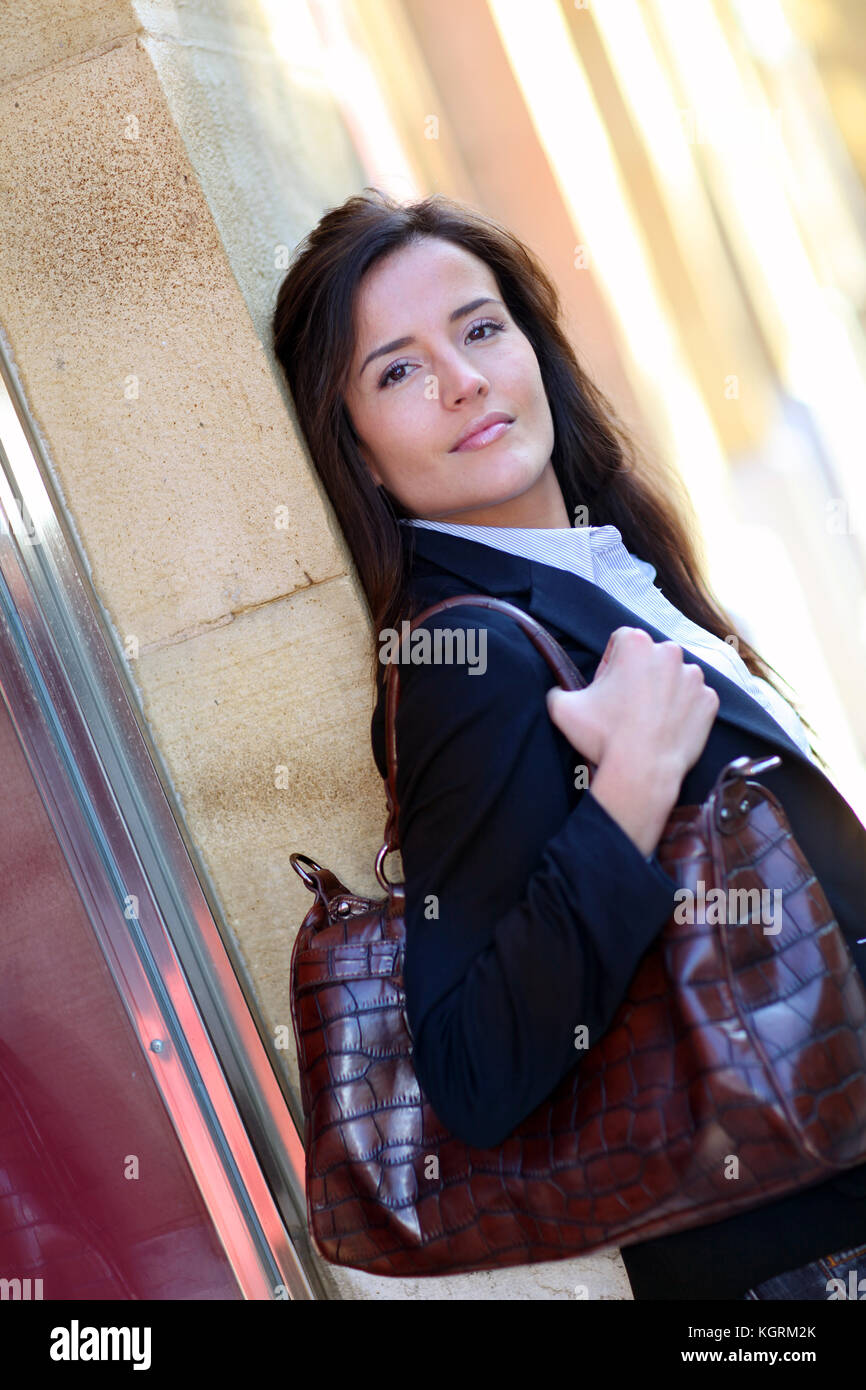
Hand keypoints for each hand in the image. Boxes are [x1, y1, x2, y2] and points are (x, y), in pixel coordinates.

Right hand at [546, 626, 719, 785]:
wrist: (641, 771)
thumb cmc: (603, 737)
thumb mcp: (562, 707)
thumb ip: (559, 689)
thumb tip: (560, 691)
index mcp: (636, 643)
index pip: (620, 641)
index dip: (610, 665)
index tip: (607, 689)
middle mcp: (670, 652)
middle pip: (650, 657)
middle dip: (638, 675)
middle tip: (625, 706)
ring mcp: (694, 677)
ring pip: (674, 677)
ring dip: (662, 691)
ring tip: (646, 719)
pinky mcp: (709, 701)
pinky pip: (694, 700)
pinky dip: (683, 710)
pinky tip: (666, 727)